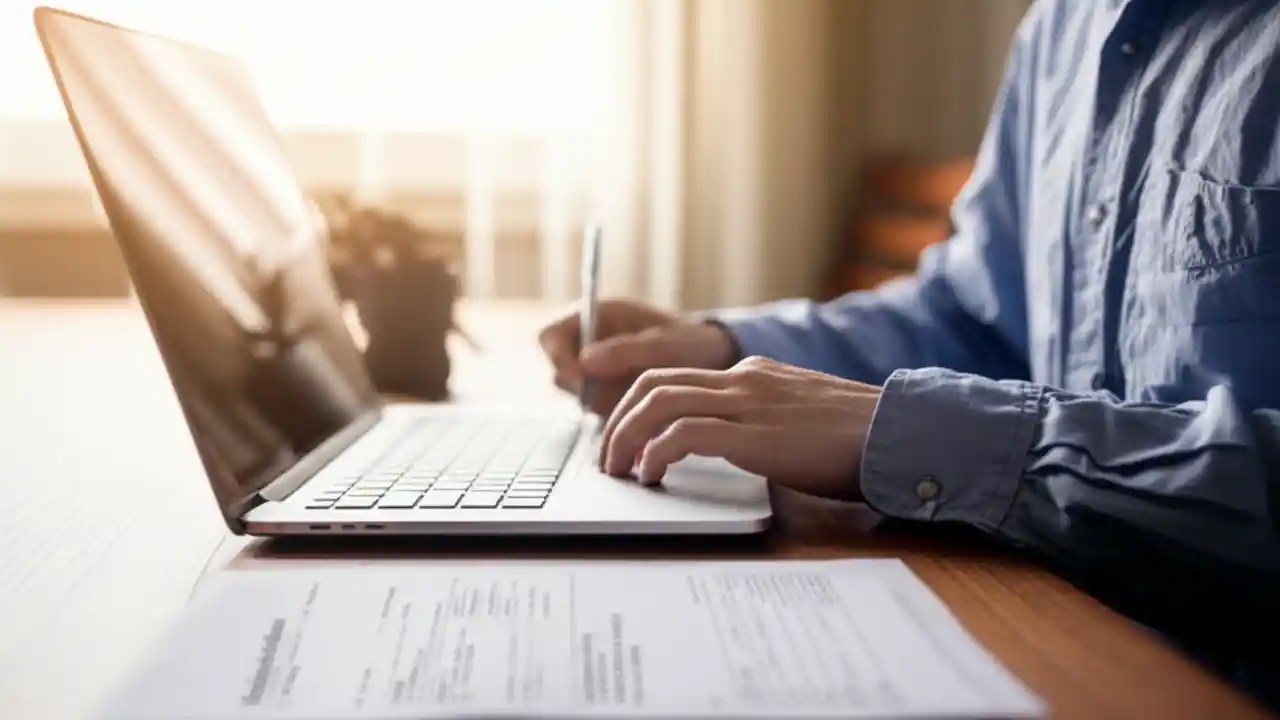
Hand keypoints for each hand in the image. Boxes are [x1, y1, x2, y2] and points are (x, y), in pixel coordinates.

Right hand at [538, 299, 736, 414]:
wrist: (716, 360)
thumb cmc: (692, 341)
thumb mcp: (665, 343)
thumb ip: (627, 350)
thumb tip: (585, 361)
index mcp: (595, 316)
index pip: (549, 336)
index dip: (559, 359)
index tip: (587, 378)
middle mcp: (589, 343)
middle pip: (561, 372)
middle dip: (590, 388)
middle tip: (625, 392)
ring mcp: (597, 371)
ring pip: (580, 396)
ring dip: (609, 402)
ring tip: (645, 394)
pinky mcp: (608, 394)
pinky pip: (600, 412)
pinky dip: (620, 413)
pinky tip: (647, 404)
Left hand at [598, 356, 879, 500]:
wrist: (899, 434)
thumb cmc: (858, 438)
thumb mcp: (798, 418)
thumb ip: (762, 421)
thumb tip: (731, 447)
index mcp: (753, 374)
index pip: (675, 377)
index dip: (638, 408)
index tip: (625, 440)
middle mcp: (743, 379)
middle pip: (653, 383)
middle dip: (618, 420)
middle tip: (607, 459)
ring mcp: (747, 402)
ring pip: (658, 402)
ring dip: (625, 437)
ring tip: (619, 471)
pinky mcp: (753, 434)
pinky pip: (683, 433)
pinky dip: (656, 453)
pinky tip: (653, 476)